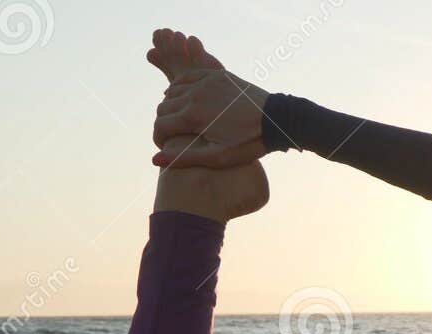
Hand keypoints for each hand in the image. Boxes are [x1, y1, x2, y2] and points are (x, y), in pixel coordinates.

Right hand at [147, 31, 269, 167]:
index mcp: (193, 116)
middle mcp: (194, 95)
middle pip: (163, 108)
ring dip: (171, 106)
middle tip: (173, 135)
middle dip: (164, 123)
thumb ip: (185, 158)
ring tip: (181, 120)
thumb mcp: (218, 157)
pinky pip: (187, 77)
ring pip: (172, 91)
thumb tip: (154, 160)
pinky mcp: (215, 75)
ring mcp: (205, 82)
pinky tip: (187, 99)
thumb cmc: (249, 143)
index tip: (166, 147)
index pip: (160, 126)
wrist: (276, 120)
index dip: (159, 139)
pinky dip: (181, 88)